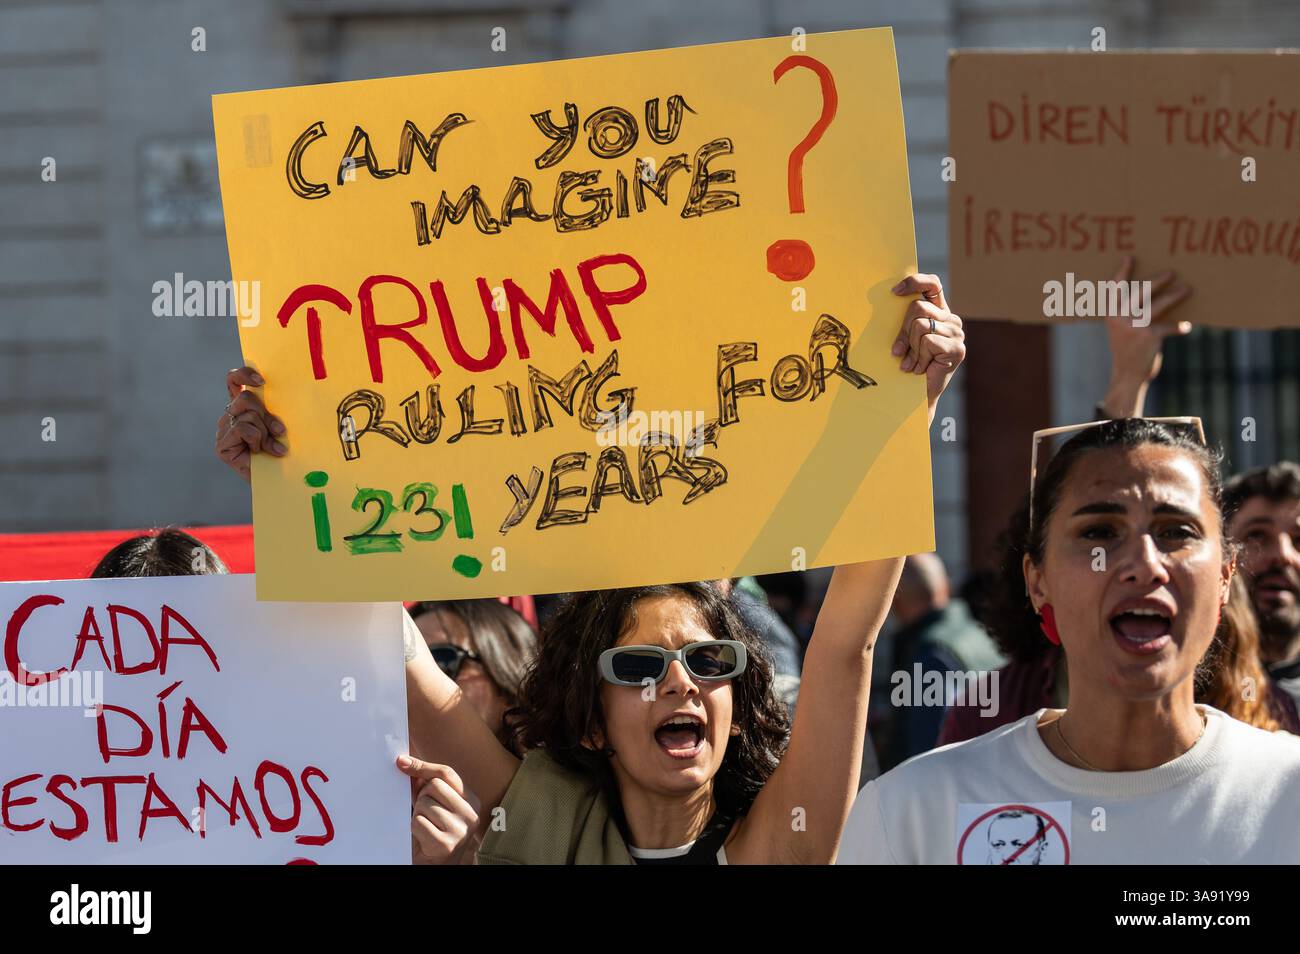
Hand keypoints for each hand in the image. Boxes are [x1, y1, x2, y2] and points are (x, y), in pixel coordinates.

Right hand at [216, 366, 286, 481]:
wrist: (277, 480)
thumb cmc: (282, 450)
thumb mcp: (279, 426)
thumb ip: (275, 412)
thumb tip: (284, 398)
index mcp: (241, 407)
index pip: (233, 381)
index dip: (244, 375)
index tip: (262, 382)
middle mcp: (229, 415)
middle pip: (247, 398)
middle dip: (267, 414)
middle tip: (280, 430)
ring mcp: (223, 430)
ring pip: (248, 414)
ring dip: (265, 431)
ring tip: (271, 447)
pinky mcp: (221, 445)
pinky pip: (243, 429)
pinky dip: (256, 439)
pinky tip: (258, 451)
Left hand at [397, 755, 479, 864]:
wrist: (433, 866)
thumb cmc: (432, 833)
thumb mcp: (432, 805)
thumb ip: (423, 785)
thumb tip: (404, 762)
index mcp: (472, 801)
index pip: (447, 773)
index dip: (422, 766)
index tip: (402, 763)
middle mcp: (471, 814)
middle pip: (434, 785)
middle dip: (421, 797)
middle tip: (423, 813)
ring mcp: (461, 830)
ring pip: (425, 804)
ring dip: (417, 815)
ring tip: (425, 827)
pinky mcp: (446, 844)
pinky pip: (419, 823)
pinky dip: (414, 829)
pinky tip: (422, 838)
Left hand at [890, 273, 965, 423]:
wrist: (916, 398)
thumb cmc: (906, 366)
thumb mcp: (904, 338)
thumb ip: (905, 319)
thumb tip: (891, 297)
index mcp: (939, 312)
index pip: (933, 284)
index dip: (915, 282)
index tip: (894, 292)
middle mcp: (952, 320)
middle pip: (918, 308)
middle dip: (902, 331)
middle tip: (899, 352)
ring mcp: (957, 334)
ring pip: (920, 325)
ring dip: (910, 348)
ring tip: (912, 364)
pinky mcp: (958, 349)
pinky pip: (928, 341)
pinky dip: (919, 357)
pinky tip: (920, 369)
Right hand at [1101, 256, 1191, 416]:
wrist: (1127, 375)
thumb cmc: (1127, 350)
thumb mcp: (1122, 330)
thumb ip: (1129, 314)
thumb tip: (1154, 295)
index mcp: (1111, 314)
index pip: (1115, 289)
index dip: (1122, 272)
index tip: (1129, 257)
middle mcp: (1120, 318)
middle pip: (1140, 292)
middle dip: (1157, 281)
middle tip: (1172, 272)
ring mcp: (1134, 326)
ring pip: (1158, 305)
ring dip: (1174, 296)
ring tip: (1187, 289)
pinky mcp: (1148, 336)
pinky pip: (1168, 326)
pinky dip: (1178, 327)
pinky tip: (1186, 327)